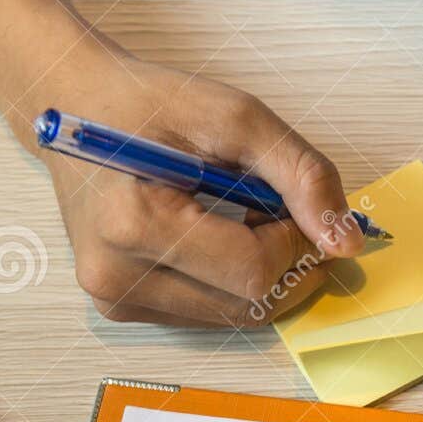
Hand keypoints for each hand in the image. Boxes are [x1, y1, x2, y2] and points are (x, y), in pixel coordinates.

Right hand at [37, 53, 361, 326]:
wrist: (75, 106)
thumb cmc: (151, 105)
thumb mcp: (236, 116)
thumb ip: (301, 175)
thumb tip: (347, 243)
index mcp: (134, 225)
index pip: (253, 271)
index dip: (297, 244)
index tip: (301, 206)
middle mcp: (115, 276)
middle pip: (246, 303)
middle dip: (284, 262)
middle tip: (282, 213)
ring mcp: (113, 299)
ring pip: (231, 316)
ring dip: (261, 275)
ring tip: (244, 219)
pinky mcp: (119, 308)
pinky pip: (206, 314)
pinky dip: (231, 283)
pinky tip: (219, 238)